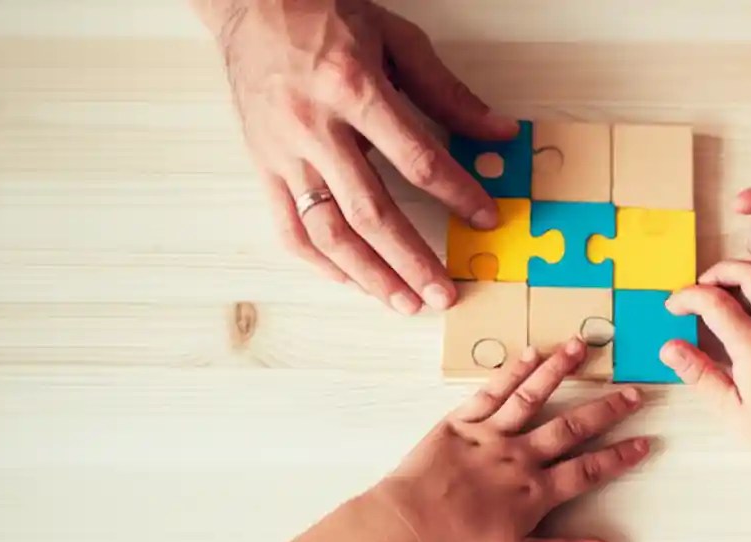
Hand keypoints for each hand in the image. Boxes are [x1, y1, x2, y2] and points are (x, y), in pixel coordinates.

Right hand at [195, 0, 517, 312]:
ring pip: (328, 231)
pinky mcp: (264, 167)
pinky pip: (289, 227)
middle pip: (371, 211)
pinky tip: (351, 280)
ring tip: (404, 302)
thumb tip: (498, 134)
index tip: (485, 218)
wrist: (252, 4)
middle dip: (411, 260)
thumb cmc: (325, 16)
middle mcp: (316, 128)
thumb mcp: (396, 40)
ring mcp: (285, 154)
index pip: (416, 159)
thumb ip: (448, 93)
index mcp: (354, 89)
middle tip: (443, 293)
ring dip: (369, 275)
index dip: (456, 193)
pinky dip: (320, 262)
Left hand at [370, 340, 649, 541]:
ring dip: (560, 372)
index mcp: (536, 492)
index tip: (644, 442)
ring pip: (533, 398)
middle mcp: (520, 457)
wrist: (407, 527)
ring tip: (583, 347)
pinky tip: (530, 353)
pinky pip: (492, 393)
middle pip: (571, 428)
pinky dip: (512, 372)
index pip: (589, 471)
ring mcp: (492, 436)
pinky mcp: (462, 423)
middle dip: (606, 410)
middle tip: (634, 393)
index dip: (619, 457)